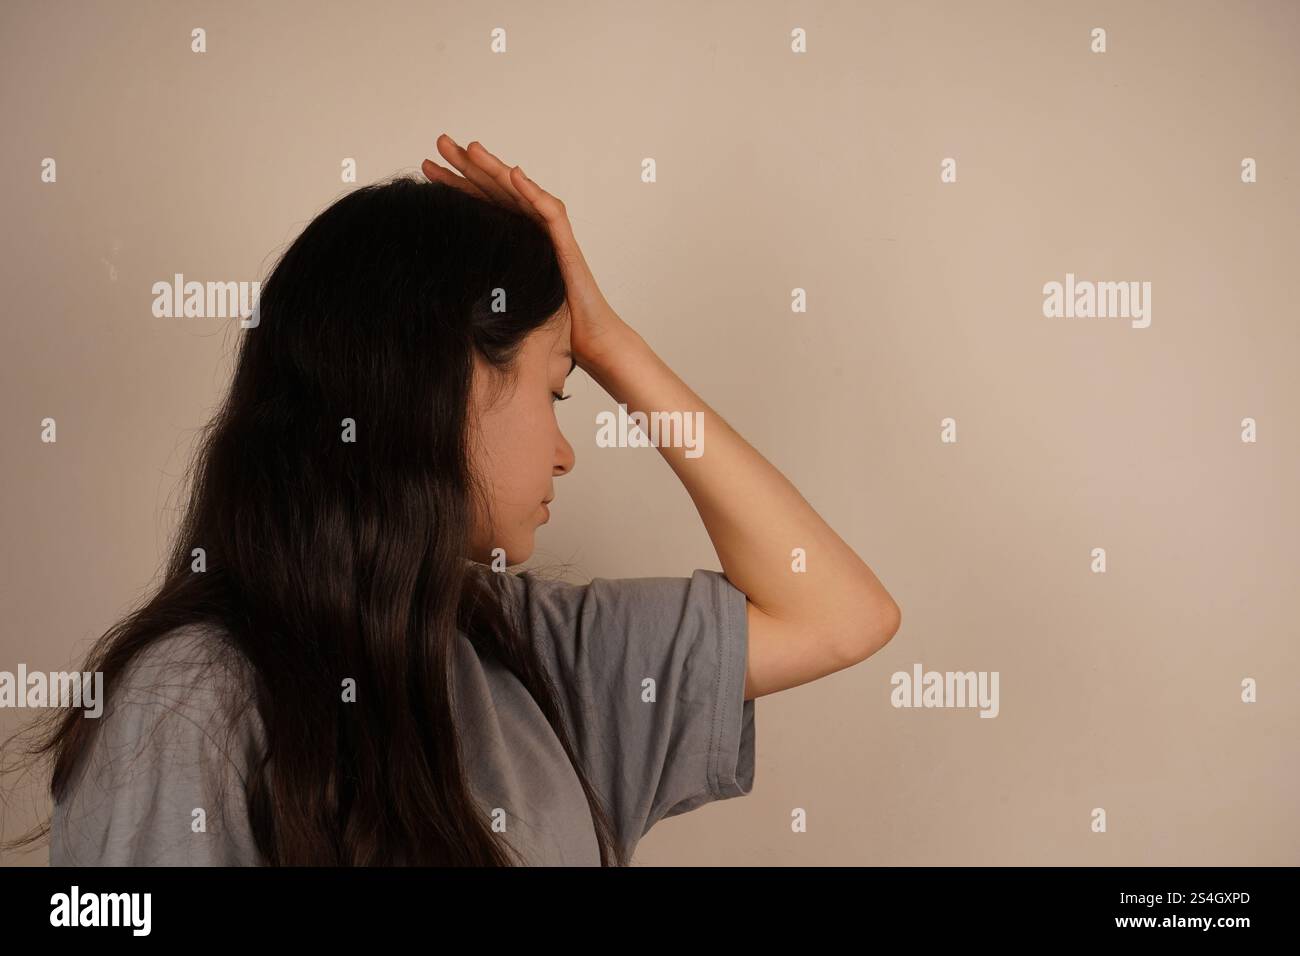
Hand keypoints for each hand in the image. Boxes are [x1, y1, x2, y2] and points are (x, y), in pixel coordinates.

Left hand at [421, 134, 632, 370]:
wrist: (587, 340)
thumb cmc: (550, 325)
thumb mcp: (501, 300)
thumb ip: (478, 286)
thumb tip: (437, 286)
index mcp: (513, 238)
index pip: (480, 202)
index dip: (454, 184)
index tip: (426, 167)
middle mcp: (531, 230)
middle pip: (496, 189)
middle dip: (468, 165)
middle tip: (440, 141)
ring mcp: (550, 235)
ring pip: (521, 193)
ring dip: (497, 169)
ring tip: (471, 148)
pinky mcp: (568, 247)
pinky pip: (551, 214)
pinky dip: (533, 193)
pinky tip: (515, 175)